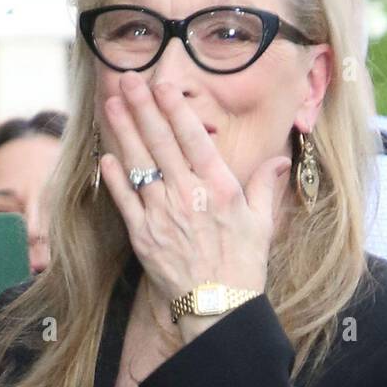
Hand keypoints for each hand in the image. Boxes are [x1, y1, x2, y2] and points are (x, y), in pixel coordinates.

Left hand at [99, 74, 289, 319]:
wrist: (219, 308)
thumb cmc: (243, 267)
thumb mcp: (262, 224)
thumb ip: (265, 186)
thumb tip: (280, 160)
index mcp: (220, 188)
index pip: (194, 138)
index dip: (175, 108)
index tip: (162, 84)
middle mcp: (190, 196)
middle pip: (161, 142)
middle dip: (143, 107)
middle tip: (128, 78)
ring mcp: (163, 215)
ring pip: (139, 164)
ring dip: (124, 130)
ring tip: (112, 102)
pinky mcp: (144, 237)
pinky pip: (125, 200)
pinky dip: (115, 176)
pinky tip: (107, 154)